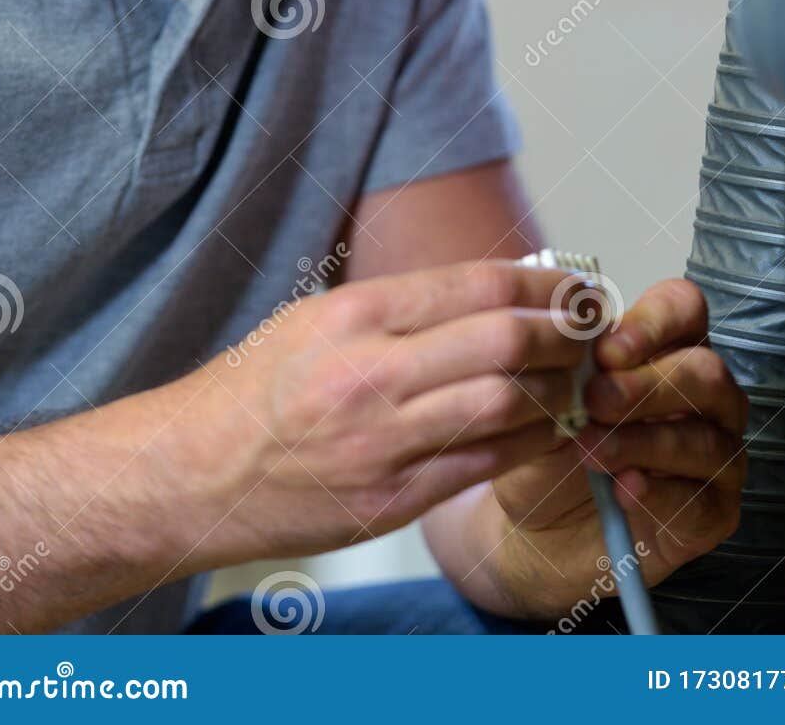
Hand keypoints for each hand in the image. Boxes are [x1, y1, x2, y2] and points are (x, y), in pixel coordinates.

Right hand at [182, 260, 588, 563]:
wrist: (192, 473)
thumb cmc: (255, 390)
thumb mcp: (318, 317)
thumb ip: (403, 306)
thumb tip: (496, 289)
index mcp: (353, 316)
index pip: (477, 286)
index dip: (544, 283)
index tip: (573, 285)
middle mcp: (369, 374)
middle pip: (504, 341)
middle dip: (565, 333)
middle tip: (591, 328)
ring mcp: (380, 443)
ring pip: (505, 405)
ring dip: (557, 390)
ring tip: (576, 378)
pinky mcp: (388, 501)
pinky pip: (483, 465)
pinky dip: (528, 443)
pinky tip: (546, 427)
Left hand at [481, 278, 747, 617]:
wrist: (537, 527)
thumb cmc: (547, 450)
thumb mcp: (541, 404)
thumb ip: (564, 375)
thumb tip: (579, 353)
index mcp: (665, 349)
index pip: (684, 308)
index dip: (654, 322)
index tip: (606, 350)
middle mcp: (703, 396)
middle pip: (705, 372)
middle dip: (648, 385)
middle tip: (595, 400)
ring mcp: (717, 454)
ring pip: (705, 437)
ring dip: (644, 441)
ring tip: (592, 450)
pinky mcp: (714, 513)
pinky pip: (701, 500)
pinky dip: (659, 494)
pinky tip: (622, 491)